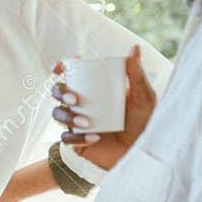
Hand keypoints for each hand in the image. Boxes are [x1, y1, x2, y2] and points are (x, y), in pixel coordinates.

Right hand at [53, 45, 157, 170]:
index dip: (61, 67)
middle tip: (74, 100)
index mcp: (94, 89)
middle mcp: (81, 104)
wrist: (138, 152)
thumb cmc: (143, 123)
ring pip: (57, 114)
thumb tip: (134, 48)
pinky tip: (94, 138)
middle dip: (60, 93)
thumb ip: (138, 75)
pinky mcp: (76, 141)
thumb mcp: (143, 98)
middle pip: (58, 91)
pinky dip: (77, 137)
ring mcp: (76, 122)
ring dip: (67, 117)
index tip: (60, 68)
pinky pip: (66, 138)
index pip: (71, 74)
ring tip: (86, 123)